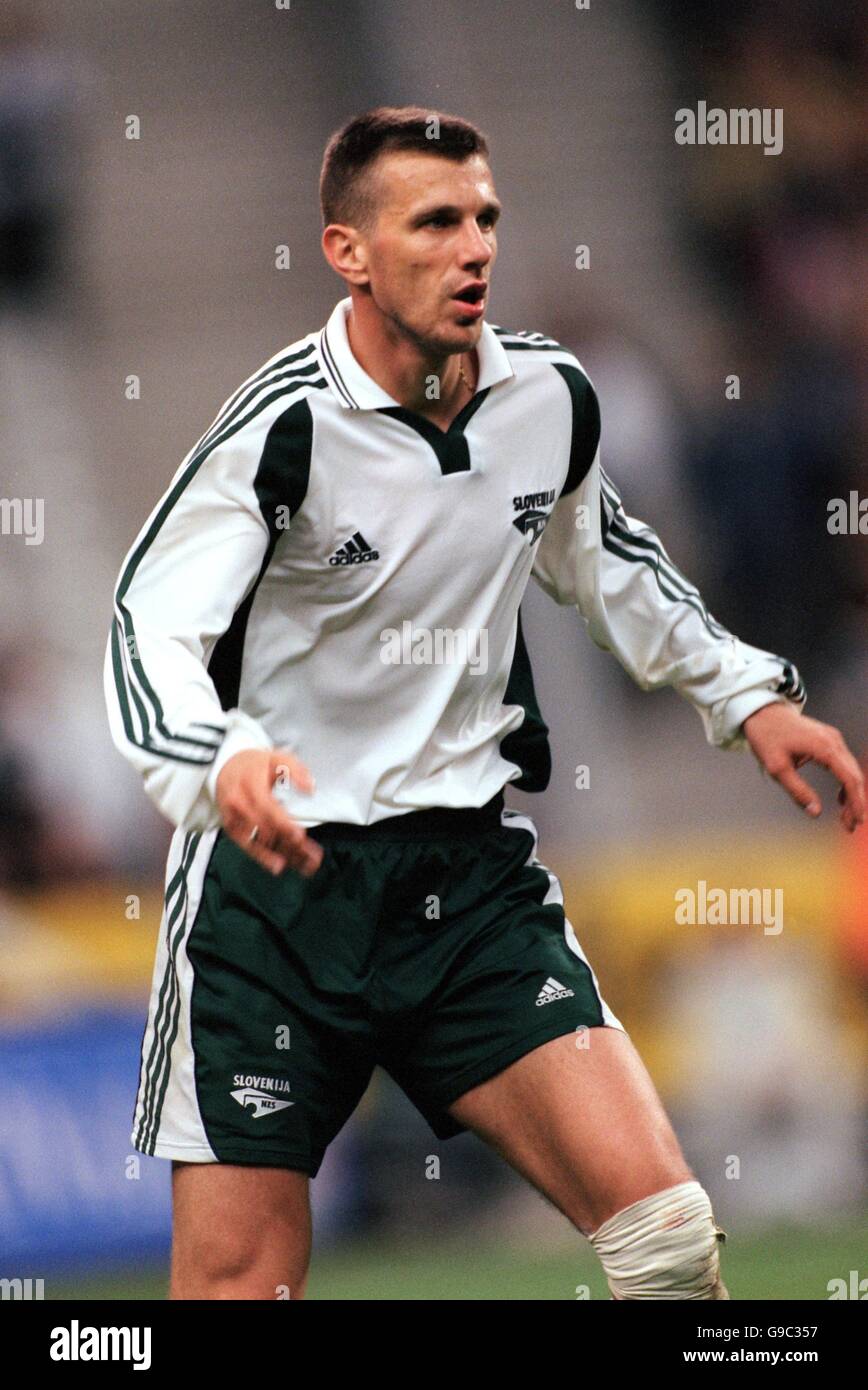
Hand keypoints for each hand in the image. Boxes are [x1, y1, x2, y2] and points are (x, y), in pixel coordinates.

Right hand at [216, 747, 324, 875]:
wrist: (224, 766)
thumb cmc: (254, 764)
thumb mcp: (276, 757)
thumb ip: (295, 769)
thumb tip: (310, 788)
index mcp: (250, 784)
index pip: (266, 807)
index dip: (282, 823)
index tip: (299, 835)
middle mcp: (238, 803)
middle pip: (264, 828)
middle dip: (289, 844)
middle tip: (312, 856)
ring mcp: (233, 818)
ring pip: (258, 841)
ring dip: (282, 854)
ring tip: (304, 865)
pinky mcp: (232, 829)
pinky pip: (247, 846)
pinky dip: (263, 857)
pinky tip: (279, 865)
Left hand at [743, 703, 864, 832]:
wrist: (762, 712)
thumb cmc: (767, 738)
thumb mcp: (777, 768)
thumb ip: (797, 791)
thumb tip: (815, 813)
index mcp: (824, 748)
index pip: (850, 779)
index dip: (856, 802)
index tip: (856, 822)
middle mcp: (834, 741)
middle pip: (854, 776)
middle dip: (856, 803)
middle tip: (850, 826)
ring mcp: (833, 738)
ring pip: (852, 770)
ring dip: (852, 794)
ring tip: (846, 817)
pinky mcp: (829, 739)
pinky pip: (844, 763)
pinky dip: (845, 782)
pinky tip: (840, 798)